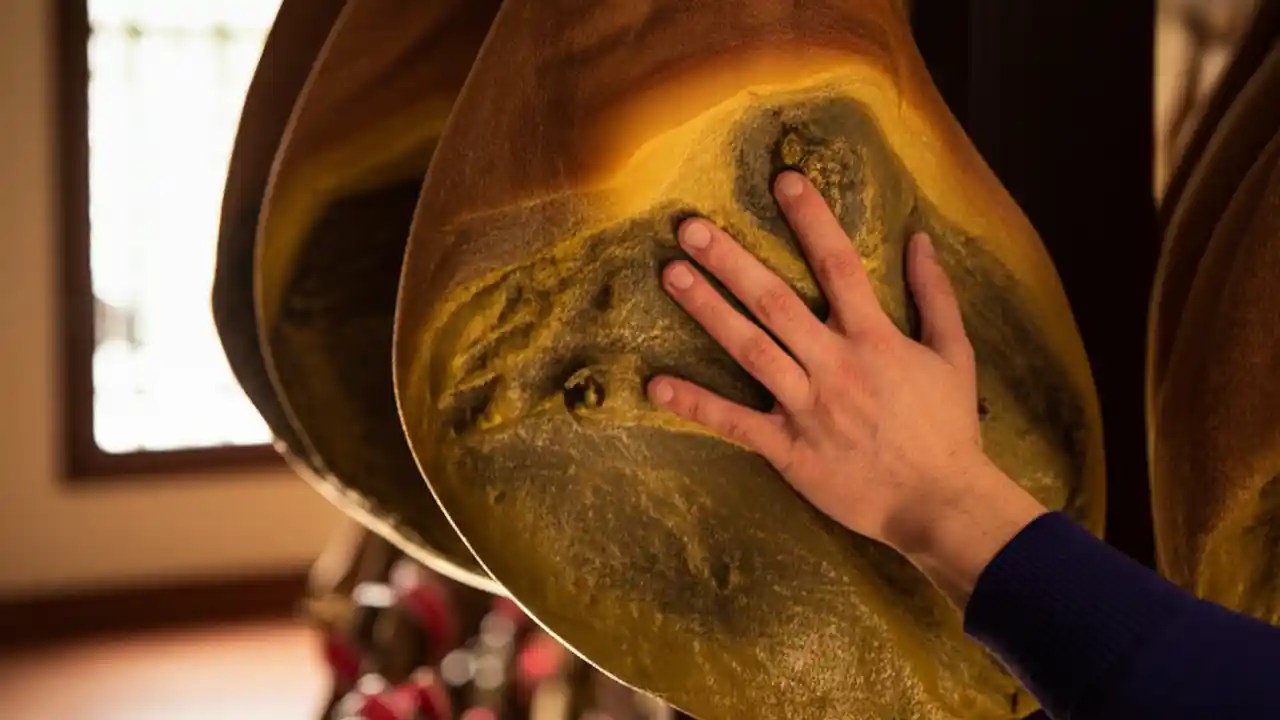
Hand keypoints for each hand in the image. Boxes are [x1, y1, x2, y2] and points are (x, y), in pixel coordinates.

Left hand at [648, 171, 1044, 605]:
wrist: (939, 503)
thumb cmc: (947, 428)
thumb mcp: (955, 355)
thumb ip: (934, 295)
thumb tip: (920, 238)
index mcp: (874, 338)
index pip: (838, 265)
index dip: (811, 219)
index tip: (783, 180)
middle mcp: (834, 365)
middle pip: (775, 302)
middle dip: (730, 261)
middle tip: (689, 227)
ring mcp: (806, 407)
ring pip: (750, 350)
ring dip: (708, 311)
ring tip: (671, 275)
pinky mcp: (787, 449)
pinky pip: (734, 423)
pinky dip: (696, 404)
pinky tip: (657, 384)